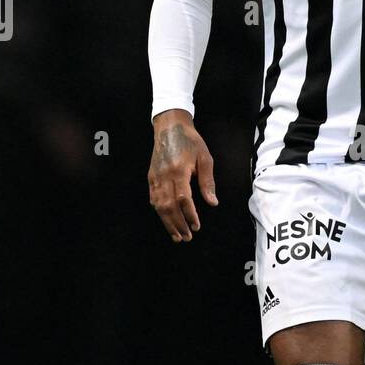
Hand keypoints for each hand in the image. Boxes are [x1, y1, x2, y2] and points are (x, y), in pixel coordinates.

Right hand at [148, 111, 217, 241]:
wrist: (170, 127)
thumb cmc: (191, 141)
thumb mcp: (205, 158)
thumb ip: (207, 181)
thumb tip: (212, 203)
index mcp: (179, 170)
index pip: (183, 199)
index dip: (189, 215)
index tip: (196, 226)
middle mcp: (164, 176)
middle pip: (169, 206)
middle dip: (178, 224)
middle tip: (187, 237)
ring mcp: (155, 177)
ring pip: (159, 206)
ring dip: (168, 223)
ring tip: (177, 235)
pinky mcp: (151, 177)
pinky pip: (153, 199)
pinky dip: (160, 212)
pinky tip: (166, 221)